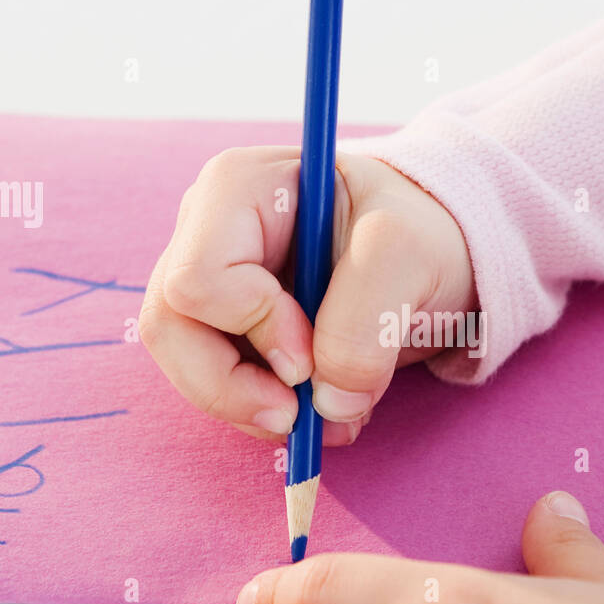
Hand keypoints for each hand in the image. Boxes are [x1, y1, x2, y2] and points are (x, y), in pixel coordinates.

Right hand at [139, 145, 475, 445]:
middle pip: (170, 328)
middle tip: (300, 416)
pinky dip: (270, 416)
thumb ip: (364, 321)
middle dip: (233, 388)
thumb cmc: (417, 234)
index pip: (198, 278)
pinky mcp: (225, 334)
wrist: (432, 259)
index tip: (311, 355)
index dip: (252, 328)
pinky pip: (218, 390)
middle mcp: (207, 233)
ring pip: (187, 368)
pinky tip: (326, 411)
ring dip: (257, 411)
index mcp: (237, 188)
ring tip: (334, 415)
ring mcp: (210, 286)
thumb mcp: (408, 255)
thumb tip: (325, 401)